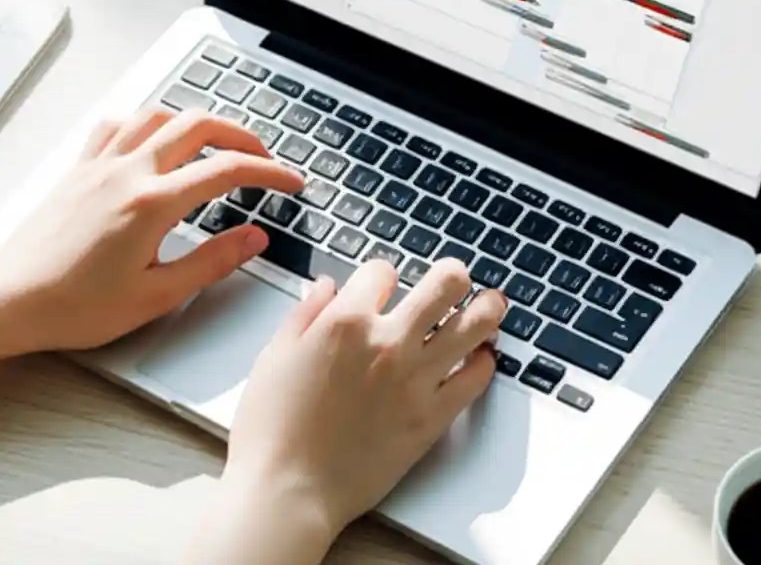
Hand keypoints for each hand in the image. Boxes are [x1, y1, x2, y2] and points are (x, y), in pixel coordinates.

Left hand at [0, 108, 303, 352]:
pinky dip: (148, 123)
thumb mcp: (156, 296)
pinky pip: (119, 125)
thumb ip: (212, 262)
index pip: (227, 171)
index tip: (292, 183)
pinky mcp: (79, 169)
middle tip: (264, 160)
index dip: (270, 173)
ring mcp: (100, 165)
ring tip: (218, 144)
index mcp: (152, 204)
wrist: (8, 299)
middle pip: (199, 125)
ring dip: (197, 122)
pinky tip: (156, 141)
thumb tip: (254, 237)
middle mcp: (127, 172)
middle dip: (242, 136)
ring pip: (159, 114)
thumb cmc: (74, 306)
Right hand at [220, 259, 507, 550]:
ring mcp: (415, 380)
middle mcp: (387, 343)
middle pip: (446, 283)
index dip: (381, 275)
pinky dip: (484, 363)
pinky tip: (479, 358)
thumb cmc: (272, 431)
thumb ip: (305, 314)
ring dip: (486, 308)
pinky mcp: (432, 418)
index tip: (382, 286)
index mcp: (344, 322)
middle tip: (454, 280)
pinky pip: (477, 378)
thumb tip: (327, 286)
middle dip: (452, 275)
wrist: (288, 491)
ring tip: (488, 305)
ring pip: (475, 324)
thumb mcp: (274, 357)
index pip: (382, 270)